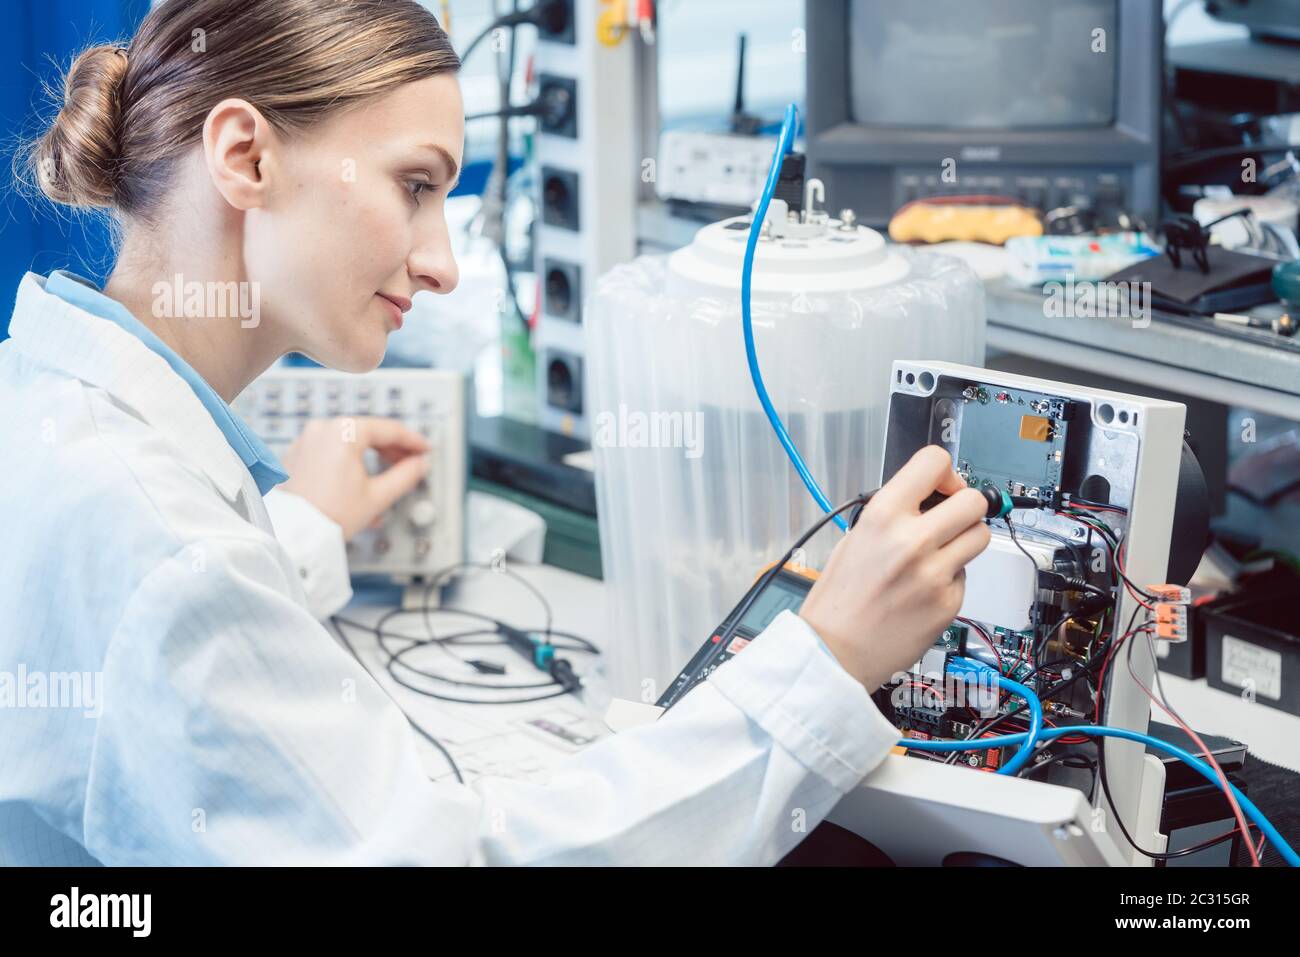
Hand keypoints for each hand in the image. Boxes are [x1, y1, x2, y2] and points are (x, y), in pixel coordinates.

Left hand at [278, 417, 430, 539]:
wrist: (293, 534)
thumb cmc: (328, 515)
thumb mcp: (378, 495)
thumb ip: (406, 475)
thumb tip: (419, 464)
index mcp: (343, 431)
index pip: (389, 429)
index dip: (412, 440)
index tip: (424, 449)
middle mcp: (321, 429)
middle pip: (367, 433)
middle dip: (391, 450)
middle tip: (410, 462)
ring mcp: (306, 441)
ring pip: (349, 444)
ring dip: (371, 459)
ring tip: (387, 480)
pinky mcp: (296, 456)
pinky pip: (330, 453)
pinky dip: (349, 464)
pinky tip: (360, 484)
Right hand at [798, 445, 991, 690]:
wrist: (835, 651)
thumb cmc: (838, 599)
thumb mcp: (855, 538)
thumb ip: (893, 515)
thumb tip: (929, 500)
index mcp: (883, 517)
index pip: (934, 462)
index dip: (946, 473)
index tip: (942, 486)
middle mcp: (912, 541)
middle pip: (973, 501)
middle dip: (964, 507)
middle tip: (949, 520)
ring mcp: (935, 574)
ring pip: (980, 536)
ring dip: (964, 540)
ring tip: (939, 554)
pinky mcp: (949, 602)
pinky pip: (965, 576)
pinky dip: (950, 578)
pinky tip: (924, 589)